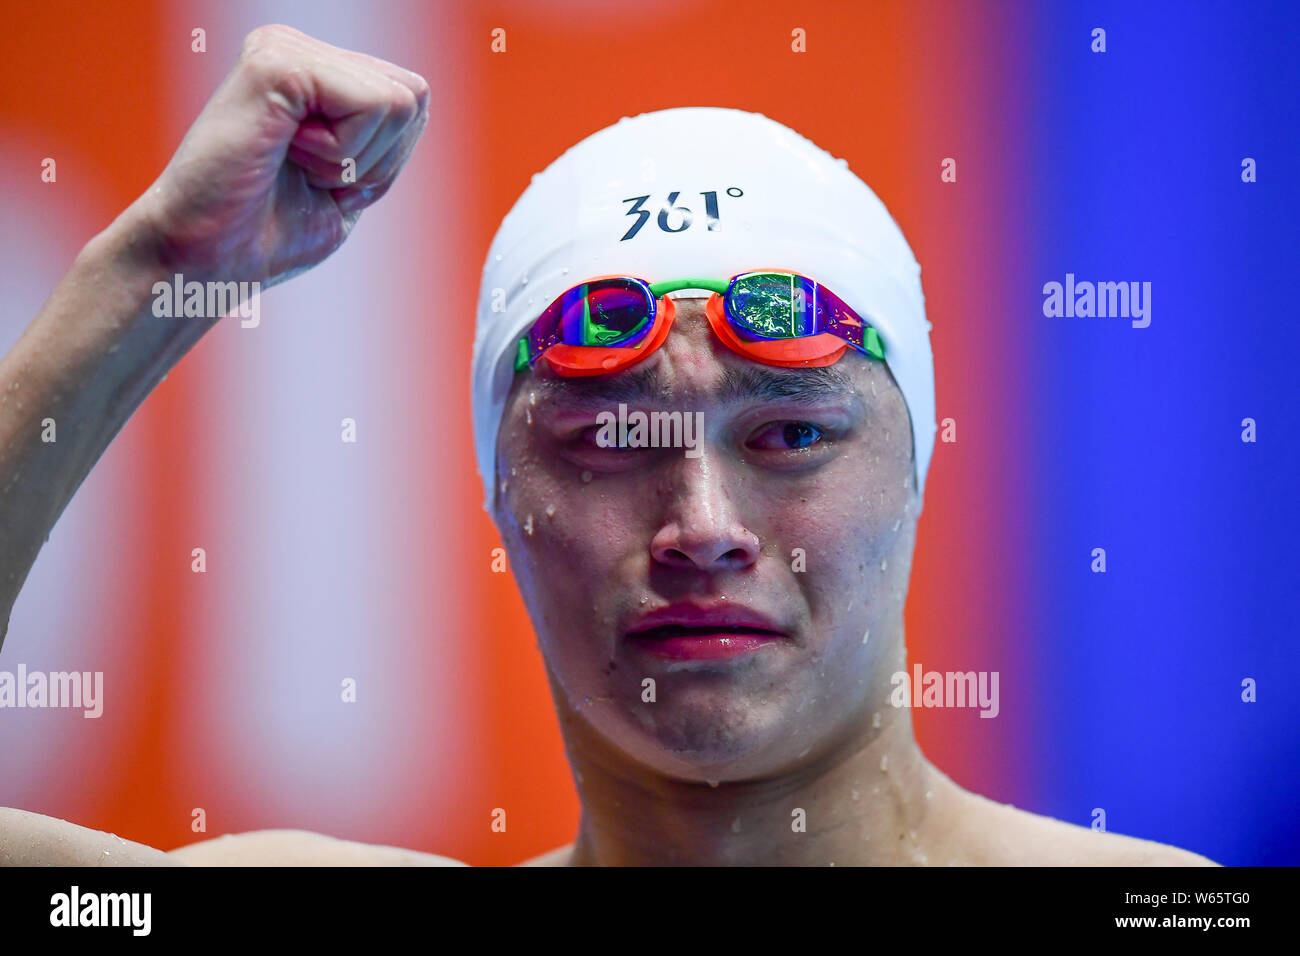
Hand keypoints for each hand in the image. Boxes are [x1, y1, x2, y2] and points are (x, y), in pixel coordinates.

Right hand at [131, 23, 429, 286]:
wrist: (206, 259)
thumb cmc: (268, 233)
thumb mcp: (351, 183)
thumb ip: (383, 137)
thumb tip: (416, 95)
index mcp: (315, 71)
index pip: (411, 100)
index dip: (385, 158)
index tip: (324, 181)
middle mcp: (298, 48)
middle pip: (413, 95)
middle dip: (377, 158)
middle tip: (308, 175)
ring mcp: (284, 48)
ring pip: (398, 101)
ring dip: (355, 158)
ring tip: (291, 162)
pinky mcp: (276, 62)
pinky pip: (372, 105)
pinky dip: (341, 154)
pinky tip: (285, 153)